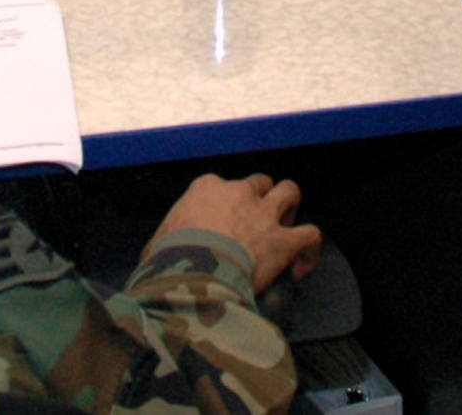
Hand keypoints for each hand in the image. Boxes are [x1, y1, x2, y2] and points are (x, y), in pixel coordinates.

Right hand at [149, 171, 321, 291]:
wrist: (193, 277)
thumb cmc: (170, 262)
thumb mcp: (155, 246)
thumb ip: (160, 244)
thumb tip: (150, 261)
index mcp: (206, 189)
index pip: (221, 185)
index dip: (226, 204)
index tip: (222, 223)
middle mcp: (238, 193)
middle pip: (259, 183)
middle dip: (260, 200)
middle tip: (255, 224)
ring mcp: (264, 214)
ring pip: (289, 192)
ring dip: (290, 207)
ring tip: (286, 224)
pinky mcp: (283, 239)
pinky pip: (310, 234)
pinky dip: (310, 248)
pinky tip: (302, 264)